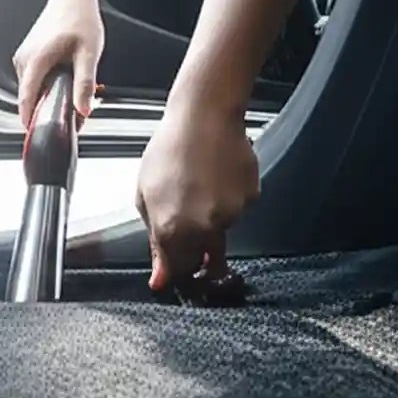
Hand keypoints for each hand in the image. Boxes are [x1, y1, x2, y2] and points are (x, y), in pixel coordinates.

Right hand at [12, 0, 103, 127]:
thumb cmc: (79, 19)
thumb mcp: (88, 54)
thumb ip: (84, 84)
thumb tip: (82, 111)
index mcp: (36, 61)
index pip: (26, 100)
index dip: (31, 122)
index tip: (40, 135)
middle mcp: (24, 59)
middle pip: (29, 97)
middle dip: (47, 110)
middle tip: (71, 115)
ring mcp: (23, 56)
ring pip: (31, 89)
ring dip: (48, 96)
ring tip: (71, 93)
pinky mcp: (27, 55)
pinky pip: (33, 79)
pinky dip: (46, 85)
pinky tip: (63, 80)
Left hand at [135, 107, 258, 290]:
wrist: (204, 116)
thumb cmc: (168, 150)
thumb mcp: (145, 195)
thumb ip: (155, 241)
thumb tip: (160, 281)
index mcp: (172, 228)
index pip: (178, 271)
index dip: (176, 272)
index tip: (174, 270)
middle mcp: (204, 227)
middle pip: (204, 260)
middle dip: (196, 252)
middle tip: (188, 222)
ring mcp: (232, 214)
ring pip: (221, 232)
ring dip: (211, 218)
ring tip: (200, 183)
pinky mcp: (251, 199)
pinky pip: (238, 210)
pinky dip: (229, 200)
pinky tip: (218, 175)